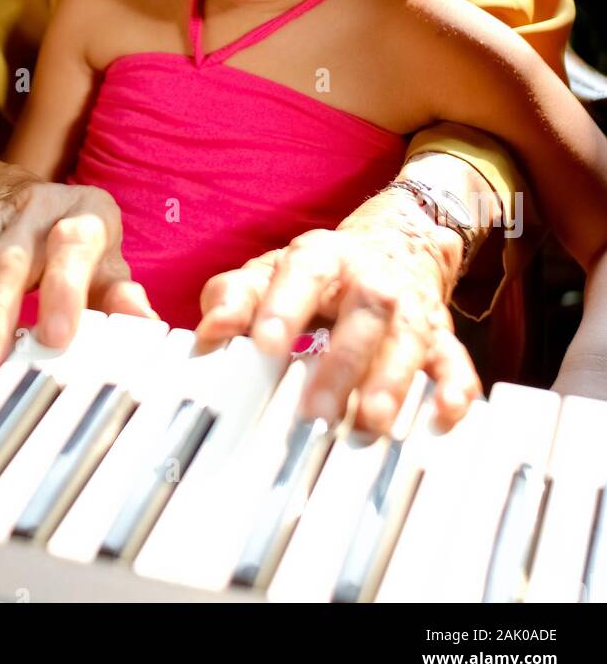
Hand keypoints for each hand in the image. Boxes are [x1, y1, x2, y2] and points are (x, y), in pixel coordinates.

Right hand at [0, 145, 155, 382]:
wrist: (40, 198)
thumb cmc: (81, 239)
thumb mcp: (110, 259)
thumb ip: (120, 291)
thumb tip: (144, 323)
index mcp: (80, 217)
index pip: (74, 248)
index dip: (66, 290)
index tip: (58, 336)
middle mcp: (29, 214)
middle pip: (9, 263)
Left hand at [195, 185, 482, 434]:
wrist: (399, 239)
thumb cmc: (322, 270)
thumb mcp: (274, 270)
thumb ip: (236, 297)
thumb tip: (207, 335)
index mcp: (324, 257)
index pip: (305, 273)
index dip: (286, 306)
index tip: (266, 344)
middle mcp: (372, 280)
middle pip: (365, 312)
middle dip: (342, 362)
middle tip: (314, 410)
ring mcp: (411, 309)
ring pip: (409, 339)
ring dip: (393, 381)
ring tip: (371, 424)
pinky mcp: (442, 337)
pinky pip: (455, 361)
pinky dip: (454, 389)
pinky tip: (445, 417)